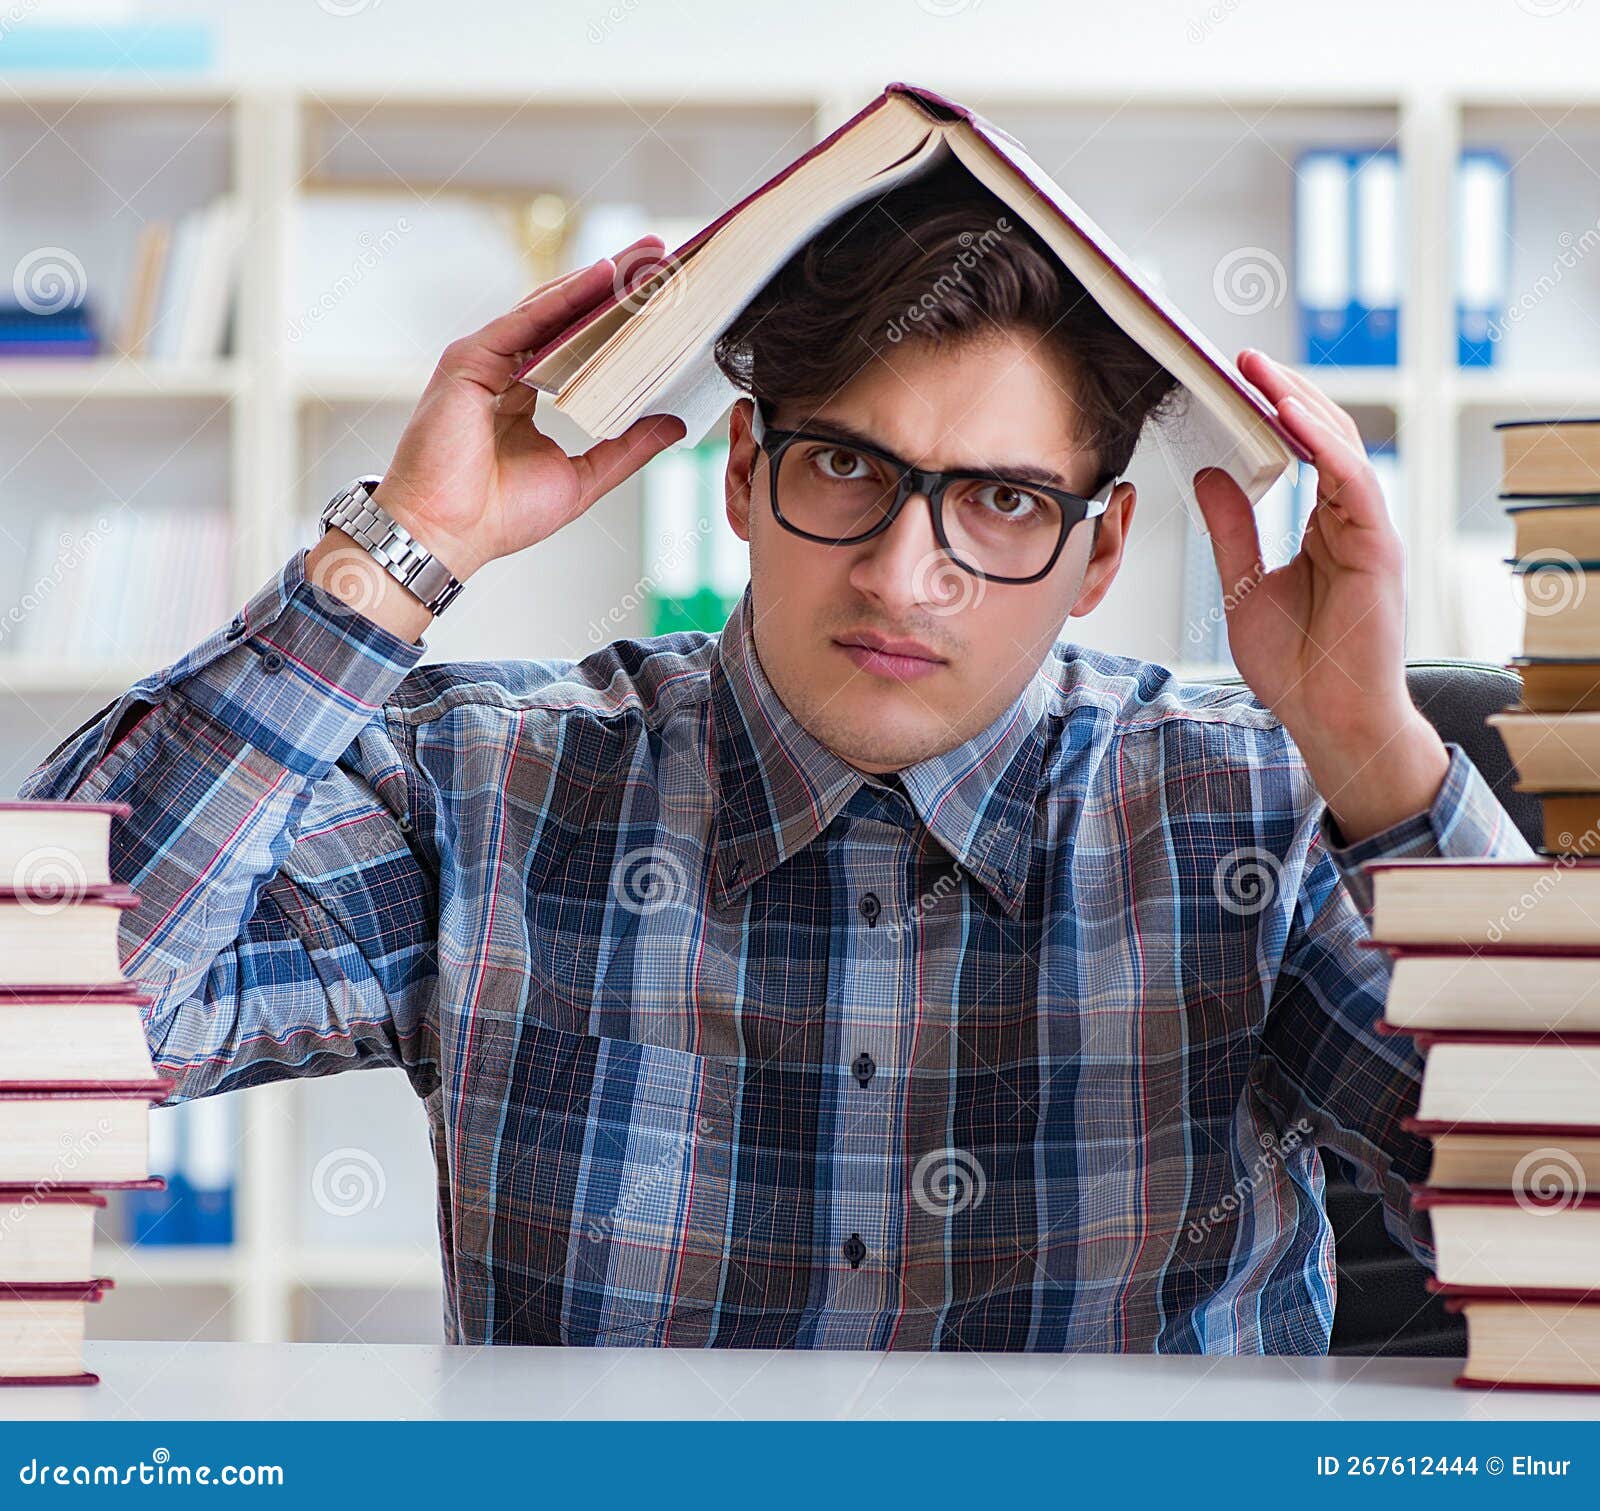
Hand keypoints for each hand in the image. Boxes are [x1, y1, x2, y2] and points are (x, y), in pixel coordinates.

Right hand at [368, 236, 685, 582]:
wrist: (447, 534)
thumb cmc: (498, 515)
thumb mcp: (583, 478)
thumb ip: (627, 449)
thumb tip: (673, 425)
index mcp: (523, 398)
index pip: (577, 349)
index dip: (618, 325)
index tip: (663, 304)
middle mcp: (504, 372)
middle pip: (566, 319)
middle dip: (615, 290)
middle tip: (662, 260)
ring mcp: (484, 361)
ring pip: (549, 309)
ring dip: (598, 282)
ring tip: (644, 258)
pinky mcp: (470, 359)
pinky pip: (525, 319)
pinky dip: (564, 296)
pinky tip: (601, 277)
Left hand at [1191, 350, 1446, 842]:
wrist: (1329, 718)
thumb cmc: (1297, 665)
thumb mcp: (1243, 585)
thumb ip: (1232, 529)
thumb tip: (1210, 474)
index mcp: (1325, 527)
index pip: (1305, 452)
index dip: (1274, 413)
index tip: (1234, 381)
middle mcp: (1352, 520)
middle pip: (1326, 436)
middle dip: (1285, 393)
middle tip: (1242, 358)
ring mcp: (1369, 530)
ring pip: (1342, 446)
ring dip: (1301, 404)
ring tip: (1260, 371)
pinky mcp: (1378, 547)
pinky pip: (1353, 481)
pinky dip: (1325, 444)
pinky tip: (1291, 416)